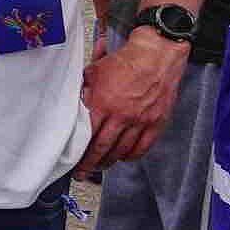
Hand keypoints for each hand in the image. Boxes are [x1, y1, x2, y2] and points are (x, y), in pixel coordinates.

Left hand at [77, 27, 186, 174]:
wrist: (156, 55)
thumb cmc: (123, 62)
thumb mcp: (93, 73)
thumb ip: (83, 92)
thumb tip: (73, 106)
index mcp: (103, 104)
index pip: (87, 136)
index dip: (80, 152)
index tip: (73, 162)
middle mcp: (121, 116)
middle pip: (103, 148)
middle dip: (91, 164)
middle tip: (84, 174)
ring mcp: (140, 121)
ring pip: (122, 151)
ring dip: (110, 161)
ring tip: (101, 166)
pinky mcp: (156, 122)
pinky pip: (143, 147)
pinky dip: (132, 155)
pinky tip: (124, 157)